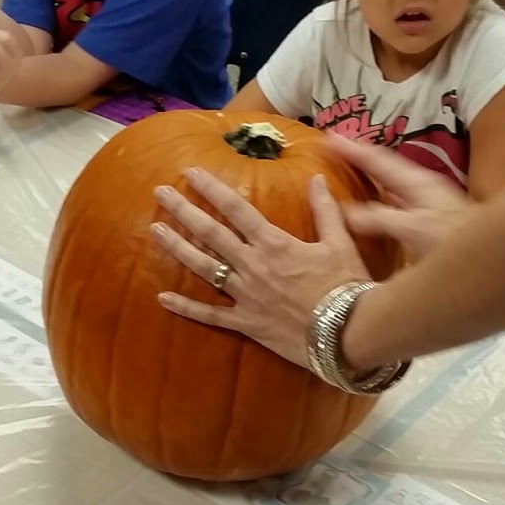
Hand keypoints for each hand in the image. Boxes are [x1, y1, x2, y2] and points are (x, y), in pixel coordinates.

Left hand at [151, 167, 370, 366]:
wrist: (348, 333)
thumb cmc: (347, 286)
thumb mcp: (340, 242)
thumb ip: (325, 209)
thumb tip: (316, 178)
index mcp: (275, 244)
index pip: (237, 209)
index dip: (212, 189)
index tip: (191, 172)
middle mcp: (254, 266)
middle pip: (211, 234)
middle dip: (184, 211)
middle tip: (160, 193)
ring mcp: (246, 296)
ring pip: (205, 268)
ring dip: (178, 249)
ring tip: (155, 231)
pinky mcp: (246, 323)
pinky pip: (211, 315)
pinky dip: (186, 307)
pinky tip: (162, 298)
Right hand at [332, 136, 471, 259]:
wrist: (494, 256)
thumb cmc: (454, 240)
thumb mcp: (414, 229)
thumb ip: (381, 219)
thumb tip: (347, 213)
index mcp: (416, 183)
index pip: (378, 160)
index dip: (352, 149)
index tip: (327, 137)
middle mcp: (420, 187)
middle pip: (384, 167)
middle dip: (358, 157)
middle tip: (333, 147)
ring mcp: (425, 203)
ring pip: (389, 183)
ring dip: (368, 175)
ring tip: (346, 170)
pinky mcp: (427, 220)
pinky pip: (393, 200)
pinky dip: (377, 197)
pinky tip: (370, 206)